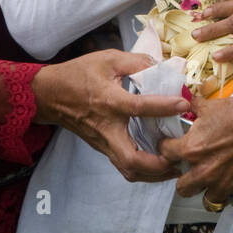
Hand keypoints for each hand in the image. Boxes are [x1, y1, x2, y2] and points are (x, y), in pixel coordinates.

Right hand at [31, 50, 187, 182]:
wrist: (50, 95)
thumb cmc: (78, 74)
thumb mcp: (108, 59)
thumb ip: (137, 61)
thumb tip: (163, 67)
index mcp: (109, 102)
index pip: (138, 108)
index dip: (163, 107)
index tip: (183, 104)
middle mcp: (107, 128)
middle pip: (132, 160)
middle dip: (159, 165)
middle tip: (180, 155)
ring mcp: (104, 142)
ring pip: (130, 170)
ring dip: (155, 173)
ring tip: (176, 164)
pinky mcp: (103, 148)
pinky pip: (125, 166)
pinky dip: (145, 170)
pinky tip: (161, 162)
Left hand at [159, 90, 232, 224]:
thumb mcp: (214, 106)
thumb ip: (197, 108)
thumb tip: (189, 102)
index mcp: (193, 149)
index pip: (167, 154)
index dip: (169, 151)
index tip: (174, 150)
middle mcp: (205, 171)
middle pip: (183, 188)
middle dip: (188, 181)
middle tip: (197, 172)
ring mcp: (226, 185)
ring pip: (210, 203)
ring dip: (214, 195)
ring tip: (222, 186)